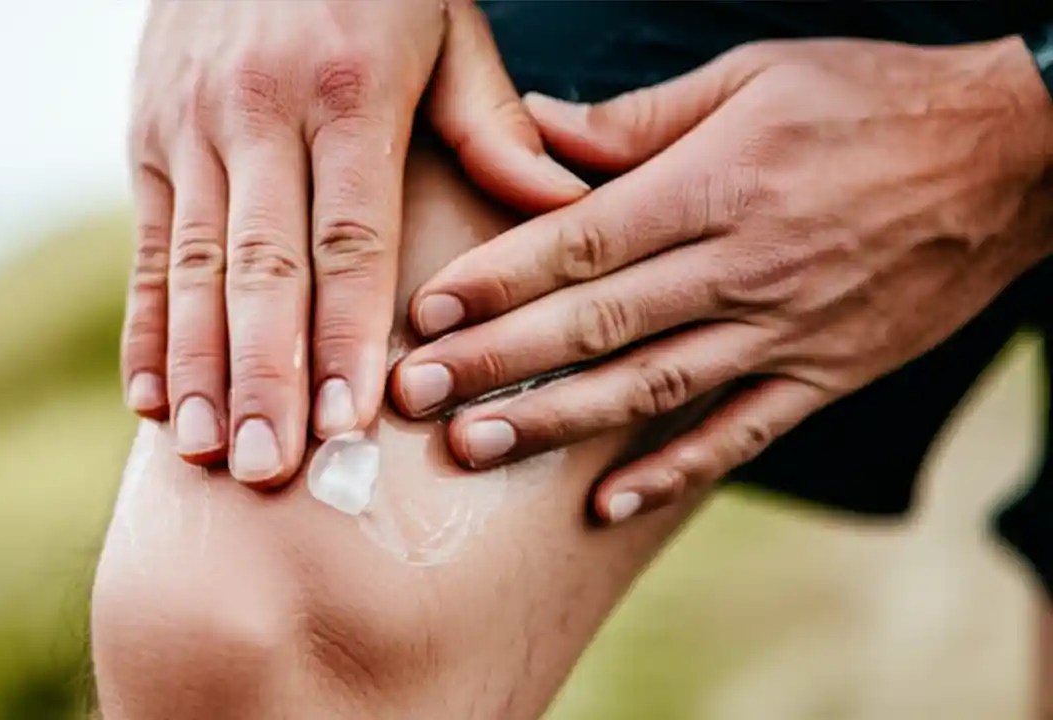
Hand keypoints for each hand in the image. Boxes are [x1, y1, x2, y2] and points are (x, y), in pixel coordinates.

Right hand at [120, 1, 587, 483]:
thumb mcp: (446, 25)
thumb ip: (494, 124)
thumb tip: (567, 206)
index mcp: (344, 91)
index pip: (349, 235)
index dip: (346, 332)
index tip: (349, 420)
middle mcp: (256, 112)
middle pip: (261, 267)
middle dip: (264, 376)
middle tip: (269, 469)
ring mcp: (189, 125)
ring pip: (190, 267)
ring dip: (197, 369)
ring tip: (206, 456)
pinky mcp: (145, 135)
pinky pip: (143, 246)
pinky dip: (144, 328)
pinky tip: (148, 399)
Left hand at [390, 37, 1052, 519]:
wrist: (1011, 158)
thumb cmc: (871, 99)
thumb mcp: (752, 77)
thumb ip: (637, 117)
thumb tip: (538, 129)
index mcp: (715, 186)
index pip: (581, 242)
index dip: (498, 280)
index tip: (430, 311)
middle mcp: (742, 267)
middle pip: (598, 324)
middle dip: (499, 362)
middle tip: (417, 392)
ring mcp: (785, 330)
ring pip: (652, 387)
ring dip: (559, 423)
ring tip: (478, 446)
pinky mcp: (825, 373)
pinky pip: (741, 433)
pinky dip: (675, 472)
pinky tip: (609, 503)